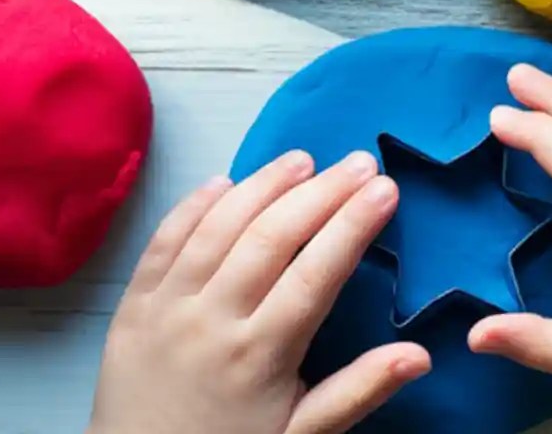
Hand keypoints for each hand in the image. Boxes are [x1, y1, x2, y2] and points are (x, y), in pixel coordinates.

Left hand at [89, 151, 430, 433]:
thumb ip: (357, 391)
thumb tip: (419, 355)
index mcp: (259, 356)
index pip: (315, 273)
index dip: (353, 225)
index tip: (385, 189)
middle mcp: (212, 321)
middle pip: (271, 238)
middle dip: (322, 192)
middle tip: (359, 161)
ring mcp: (167, 308)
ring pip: (219, 227)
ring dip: (263, 185)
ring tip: (303, 160)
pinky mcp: (133, 304)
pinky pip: (164, 240)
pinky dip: (194, 205)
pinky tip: (225, 181)